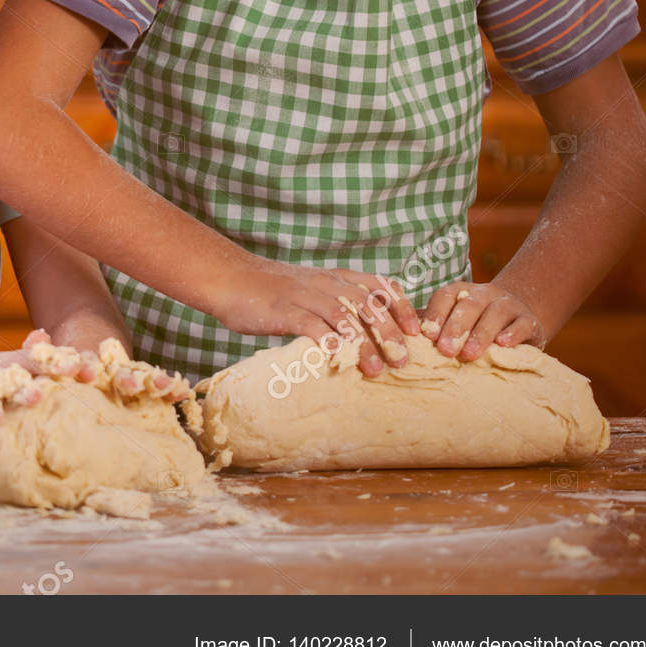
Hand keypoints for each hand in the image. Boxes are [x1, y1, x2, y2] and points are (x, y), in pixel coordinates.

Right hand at [213, 259, 417, 377]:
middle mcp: (324, 283)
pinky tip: (337, 357)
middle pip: (368, 304)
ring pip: (343, 316)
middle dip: (389, 333)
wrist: (229, 279)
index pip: (379, 285)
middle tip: (403, 360)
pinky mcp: (283, 309)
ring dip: (363, 344)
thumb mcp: (309, 289)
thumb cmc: (270, 291)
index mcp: (334, 277)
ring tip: (375, 369)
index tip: (416, 331)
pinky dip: (327, 340)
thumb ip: (335, 304)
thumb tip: (364, 333)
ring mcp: (304, 295)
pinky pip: (310, 324)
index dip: (402, 307)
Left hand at [422, 281, 545, 360]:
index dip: (436, 314)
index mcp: (461, 292)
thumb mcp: (453, 322)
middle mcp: (485, 294)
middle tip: (445, 350)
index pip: (445, 296)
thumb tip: (402, 338)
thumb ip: (432, 327)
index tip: (426, 336)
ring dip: (481, 333)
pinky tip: (502, 344)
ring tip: (470, 353)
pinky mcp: (530, 321)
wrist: (517, 321)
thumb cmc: (474, 326)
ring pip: (495, 313)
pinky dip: (513, 333)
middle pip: (469, 305)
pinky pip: (522, 324)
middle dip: (456, 327)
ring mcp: (509, 305)